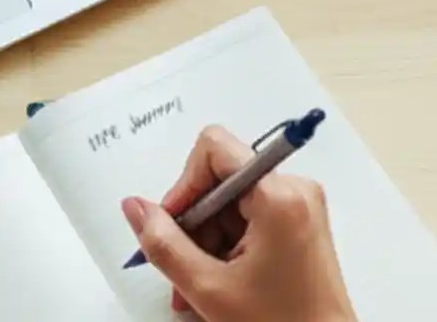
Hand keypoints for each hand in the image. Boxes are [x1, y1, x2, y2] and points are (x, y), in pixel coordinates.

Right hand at [121, 126, 356, 321]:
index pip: (215, 148)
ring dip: (206, 242)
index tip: (173, 220)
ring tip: (197, 286)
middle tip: (181, 265)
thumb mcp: (209, 288)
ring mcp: (299, 205)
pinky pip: (247, 218)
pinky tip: (217, 280)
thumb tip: (137, 208)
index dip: (184, 183)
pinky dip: (226, 245)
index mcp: (279, 196)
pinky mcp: (298, 221)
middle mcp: (295, 190)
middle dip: (194, 224)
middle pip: (220, 180)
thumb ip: (164, 244)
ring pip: (229, 203)